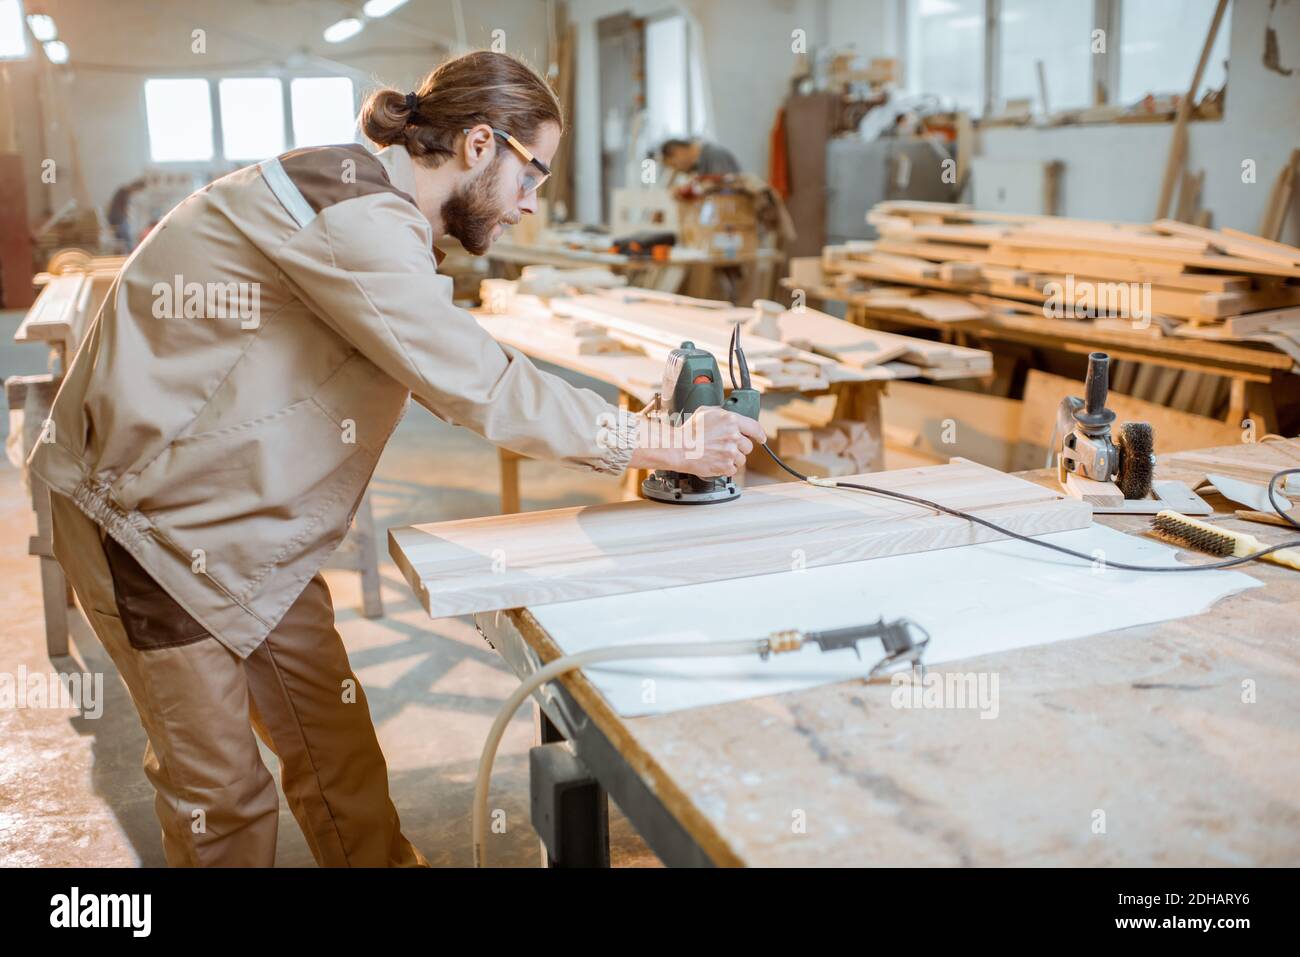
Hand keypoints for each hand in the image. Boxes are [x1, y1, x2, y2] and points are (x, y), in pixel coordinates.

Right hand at [629, 407, 766, 476]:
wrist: (678, 448)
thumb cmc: (688, 431)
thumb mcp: (705, 412)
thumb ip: (721, 412)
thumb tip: (728, 414)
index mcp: (730, 420)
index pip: (755, 427)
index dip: (759, 434)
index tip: (761, 438)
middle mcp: (733, 436)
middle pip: (748, 446)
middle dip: (739, 447)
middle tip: (726, 447)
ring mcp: (730, 452)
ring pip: (741, 459)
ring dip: (732, 459)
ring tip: (718, 455)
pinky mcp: (725, 466)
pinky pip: (732, 470)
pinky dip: (725, 468)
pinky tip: (715, 462)